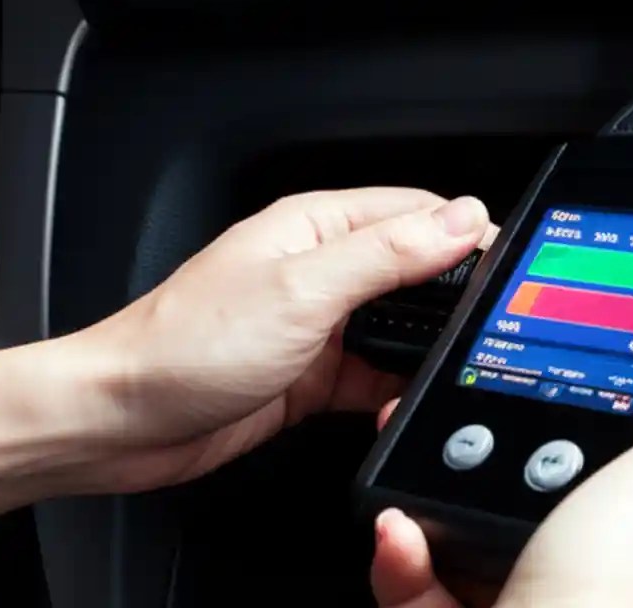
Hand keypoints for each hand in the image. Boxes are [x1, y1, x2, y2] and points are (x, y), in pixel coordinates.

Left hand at [47, 188, 493, 493]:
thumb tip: (460, 219)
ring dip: (424, 349)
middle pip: (413, 270)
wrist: (123, 420)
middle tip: (489, 329)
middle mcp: (318, 270)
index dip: (466, 234)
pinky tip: (400, 402)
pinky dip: (393, 390)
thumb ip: (387, 255)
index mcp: (315, 226)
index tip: (509, 267)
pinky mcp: (309, 375)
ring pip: (399, 329)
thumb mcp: (302, 291)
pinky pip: (372, 375)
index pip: (414, 212)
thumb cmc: (186, 345)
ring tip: (447, 370)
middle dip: (453, 297)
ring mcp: (315, 324)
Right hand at [370, 341, 632, 607]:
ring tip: (425, 479)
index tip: (584, 399)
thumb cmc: (631, 593)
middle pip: (576, 506)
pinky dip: (410, 560)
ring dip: (445, 504)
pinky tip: (404, 534)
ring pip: (494, 543)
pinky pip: (437, 589)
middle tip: (483, 430)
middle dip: (517, 462)